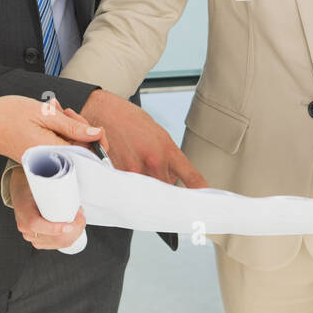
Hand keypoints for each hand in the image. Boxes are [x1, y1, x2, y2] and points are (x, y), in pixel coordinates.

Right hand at [0, 95, 105, 161]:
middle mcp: (49, 162)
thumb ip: (72, 127)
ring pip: (69, 147)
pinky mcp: (39, 158)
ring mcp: (43, 162)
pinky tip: (50, 118)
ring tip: (55, 111)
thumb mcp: (44, 114)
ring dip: (68, 128)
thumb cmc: (7, 116)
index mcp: (53, 152)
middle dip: (80, 128)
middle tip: (66, 111)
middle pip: (80, 150)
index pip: (88, 153)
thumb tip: (97, 134)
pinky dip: (58, 132)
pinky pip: (57, 147)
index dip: (94, 137)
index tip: (86, 123)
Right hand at [10, 165, 87, 249]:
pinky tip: (74, 229)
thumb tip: (68, 187)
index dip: (53, 228)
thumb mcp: (38, 182)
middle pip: (51, 237)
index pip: (35, 224)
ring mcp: (30, 234)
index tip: (69, 225)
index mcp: (23, 209)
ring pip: (56, 243)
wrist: (21, 190)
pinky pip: (55, 244)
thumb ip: (51, 186)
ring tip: (79, 220)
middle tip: (81, 216)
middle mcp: (24, 225)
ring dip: (73, 233)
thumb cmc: (30, 185)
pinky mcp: (37, 239)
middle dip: (73, 229)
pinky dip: (68, 238)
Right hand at [81, 89, 206, 187]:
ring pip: (150, 193)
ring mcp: (135, 170)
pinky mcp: (118, 175)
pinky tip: (126, 170)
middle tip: (159, 179)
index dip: (200, 192)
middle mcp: (154, 161)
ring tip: (138, 168)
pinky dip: (131, 186)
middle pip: (169, 190)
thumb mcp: (158, 135)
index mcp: (168, 149)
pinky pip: (131, 190)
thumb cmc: (131, 121)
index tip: (208, 201)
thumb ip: (168, 158)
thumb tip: (172, 180)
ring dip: (148, 188)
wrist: (104, 111)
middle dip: (166, 188)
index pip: (191, 177)